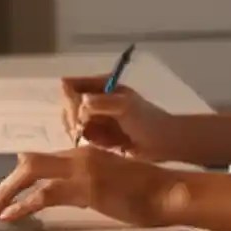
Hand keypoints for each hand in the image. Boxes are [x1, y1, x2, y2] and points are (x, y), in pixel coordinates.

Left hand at [0, 147, 183, 226]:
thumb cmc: (148, 190)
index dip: (22, 177)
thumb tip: (68, 193)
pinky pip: (44, 195)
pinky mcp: (86, 188)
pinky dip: (23, 205)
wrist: (169, 191)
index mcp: (86, 153)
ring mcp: (82, 170)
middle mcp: (80, 156)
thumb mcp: (112, 182)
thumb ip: (89, 184)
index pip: (45, 161)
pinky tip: (11, 217)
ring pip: (31, 175)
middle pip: (31, 164)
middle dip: (7, 184)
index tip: (7, 192)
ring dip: (7, 193)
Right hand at [60, 75, 176, 160]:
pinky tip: (100, 146)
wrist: (163, 143)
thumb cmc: (147, 120)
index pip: (70, 85)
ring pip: (71, 123)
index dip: (69, 99)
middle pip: (67, 105)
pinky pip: (81, 138)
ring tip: (94, 139)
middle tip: (82, 131)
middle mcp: (95, 99)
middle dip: (72, 119)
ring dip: (78, 132)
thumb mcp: (125, 106)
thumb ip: (102, 102)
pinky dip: (86, 142)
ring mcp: (96, 118)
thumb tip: (80, 104)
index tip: (78, 116)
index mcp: (101, 85)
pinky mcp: (98, 136)